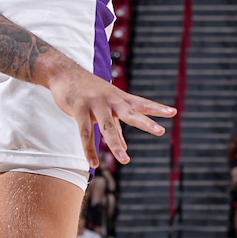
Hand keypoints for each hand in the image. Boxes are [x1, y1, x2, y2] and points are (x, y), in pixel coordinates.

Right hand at [40, 54, 173, 168]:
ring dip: (115, 145)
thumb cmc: (87, 89)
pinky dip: (89, 150)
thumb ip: (116, 126)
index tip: (173, 112)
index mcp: (119, 98)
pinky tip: (94, 164)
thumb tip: (125, 146)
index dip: (157, 108)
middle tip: (160, 131)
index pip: (141, 103)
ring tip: (125, 160)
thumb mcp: (105, 104)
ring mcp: (94, 103)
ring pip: (107, 127)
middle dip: (145, 123)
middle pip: (130, 113)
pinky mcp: (79, 108)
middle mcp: (110, 99)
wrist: (63, 73)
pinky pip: (85, 133)